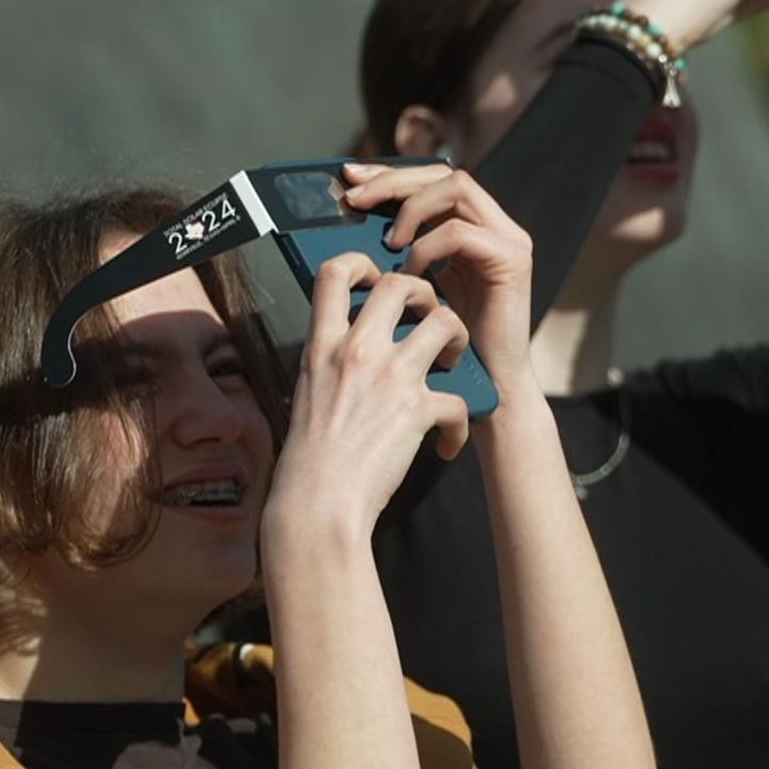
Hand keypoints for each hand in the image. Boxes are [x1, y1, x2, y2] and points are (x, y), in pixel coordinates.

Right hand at [265, 253, 471, 548]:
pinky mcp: (418, 409)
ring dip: (457, 338)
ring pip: (444, 322)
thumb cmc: (310, 458)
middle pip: (400, 284)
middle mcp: (356, 351)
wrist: (317, 505)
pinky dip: (460, 424)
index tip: (375, 278)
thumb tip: (351, 346)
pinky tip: (447, 444)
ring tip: (451, 363)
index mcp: (322, 346)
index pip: (333, 274)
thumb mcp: (308, 393)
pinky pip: (460, 398)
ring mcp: (390, 378)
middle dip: (424, 291)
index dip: (361, 263)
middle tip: (428, 316)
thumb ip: (330, 361)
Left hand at [339, 162, 537, 396]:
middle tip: (355, 199)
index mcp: (472, 228)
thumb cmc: (445, 347)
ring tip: (389, 243)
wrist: (487, 391)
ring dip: (412, 210)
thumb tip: (350, 225)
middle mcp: (495, 226)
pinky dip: (428, 246)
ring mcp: (508, 240)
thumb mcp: (414, 289)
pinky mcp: (512, 260)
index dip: (390, 173)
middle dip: (393, 181)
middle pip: (443, 173)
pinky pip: (461, 232)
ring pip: (456, 189)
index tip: (349, 178)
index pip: (431, 179)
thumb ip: (397, 254)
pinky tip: (411, 271)